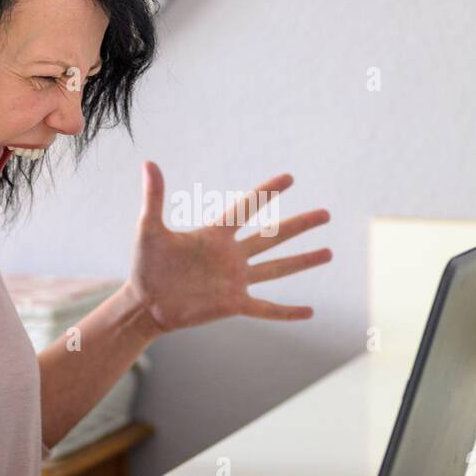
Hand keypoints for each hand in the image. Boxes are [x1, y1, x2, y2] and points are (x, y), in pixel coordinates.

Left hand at [126, 162, 331, 332]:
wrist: (145, 303)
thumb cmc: (146, 265)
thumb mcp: (149, 230)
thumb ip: (154, 198)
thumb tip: (148, 162)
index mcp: (215, 234)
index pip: (247, 208)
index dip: (267, 193)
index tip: (290, 178)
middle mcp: (231, 255)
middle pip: (273, 236)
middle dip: (299, 225)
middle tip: (326, 214)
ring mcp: (236, 280)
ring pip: (277, 268)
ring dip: (303, 261)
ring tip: (329, 252)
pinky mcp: (234, 304)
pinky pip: (266, 308)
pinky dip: (287, 312)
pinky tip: (309, 312)